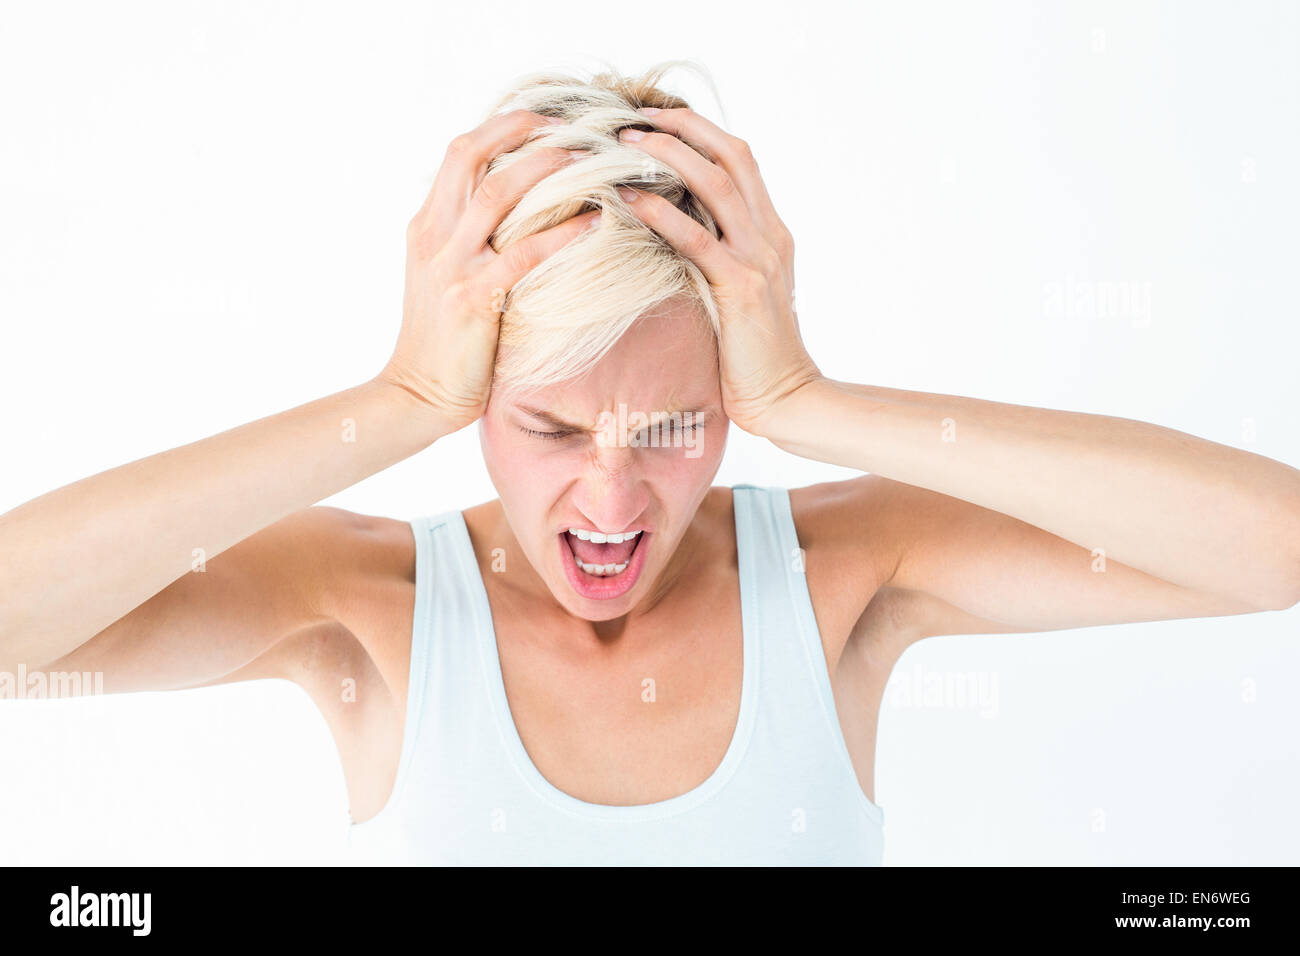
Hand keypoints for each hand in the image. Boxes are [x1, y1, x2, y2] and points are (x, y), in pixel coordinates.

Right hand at [380, 110, 597, 431]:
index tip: (543, 117)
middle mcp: (433, 236)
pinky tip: (596, 222)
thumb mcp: (442, 277)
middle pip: (471, 157)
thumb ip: (467, 240)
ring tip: (588, 160)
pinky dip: (562, 233)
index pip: (458, 153)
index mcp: (425, 226)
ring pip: (496, 194)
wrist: (416, 395)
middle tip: (571, 125)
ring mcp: (450, 266)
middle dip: (520, 131)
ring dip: (544, 169)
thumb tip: (515, 215)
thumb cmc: (441, 341)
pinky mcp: (473, 300)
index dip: (501, 127)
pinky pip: (523, 254)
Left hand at [616, 108, 822, 436]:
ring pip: (716, 184)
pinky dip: (660, 214)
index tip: (657, 119)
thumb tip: (675, 234)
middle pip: (731, 155)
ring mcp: (759, 259)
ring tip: (624, 142)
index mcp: (772, 232)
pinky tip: (627, 201)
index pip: (740, 160)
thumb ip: (720, 257)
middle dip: (683, 127)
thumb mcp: (741, 293)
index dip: (699, 132)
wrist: (787, 398)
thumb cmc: (755, 356)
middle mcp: (769, 235)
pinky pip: (696, 239)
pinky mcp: (740, 288)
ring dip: (669, 156)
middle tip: (634, 116)